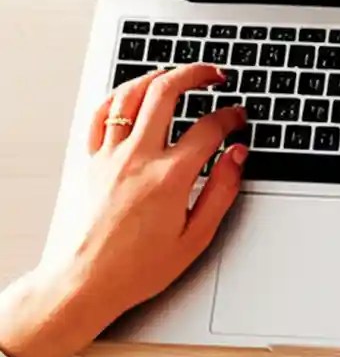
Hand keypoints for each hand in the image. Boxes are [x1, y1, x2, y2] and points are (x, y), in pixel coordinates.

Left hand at [0, 64, 247, 356]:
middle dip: (196, 75)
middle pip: (167, 93)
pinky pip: (100, 114)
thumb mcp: (196, 237)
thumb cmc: (137, 268)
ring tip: (177, 74)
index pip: (208, 129)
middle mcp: (137, 159)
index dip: (230, 117)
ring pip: (131, 95)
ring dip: (158, 76)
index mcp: (169, 178)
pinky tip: (133, 94)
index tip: (238, 117)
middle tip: (214, 75)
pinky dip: (119, 96)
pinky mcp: (89, 161)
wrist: (84, 283)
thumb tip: (238, 157)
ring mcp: (108, 156)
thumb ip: (222, 191)